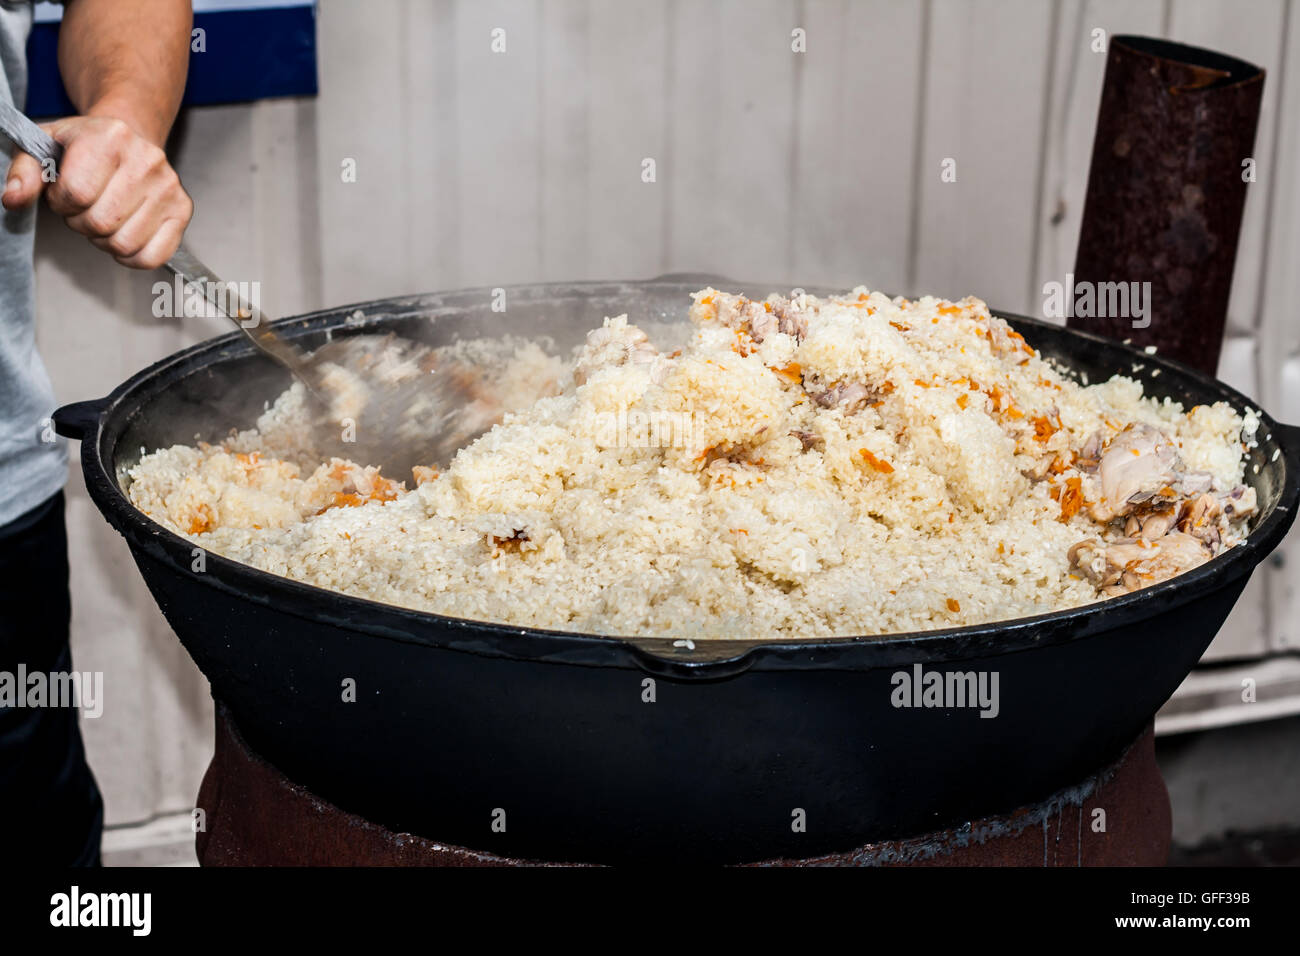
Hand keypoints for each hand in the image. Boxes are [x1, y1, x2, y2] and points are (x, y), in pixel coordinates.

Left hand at [2, 114, 192, 268]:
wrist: (129, 136)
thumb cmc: (86, 145)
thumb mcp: (45, 147)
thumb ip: (25, 173)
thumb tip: (14, 199)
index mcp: (110, 137)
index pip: (77, 193)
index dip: (61, 203)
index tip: (64, 194)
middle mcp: (147, 160)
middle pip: (102, 222)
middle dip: (82, 224)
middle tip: (84, 209)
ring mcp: (169, 187)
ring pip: (125, 244)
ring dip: (105, 241)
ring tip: (103, 219)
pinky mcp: (182, 210)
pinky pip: (153, 256)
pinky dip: (132, 257)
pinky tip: (123, 236)